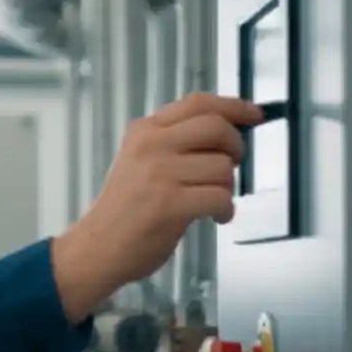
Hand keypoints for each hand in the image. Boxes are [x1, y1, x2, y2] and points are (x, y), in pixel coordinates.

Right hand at [51, 93, 263, 322]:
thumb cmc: (124, 209)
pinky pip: (221, 197)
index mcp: (144, 131)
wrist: (98, 248)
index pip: (197, 103)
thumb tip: (226, 135)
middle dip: (236, 146)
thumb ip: (173, 143)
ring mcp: (161, 174)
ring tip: (213, 200)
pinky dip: (226, 210)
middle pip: (216, 127)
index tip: (254, 114)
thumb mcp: (139, 161)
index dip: (233, 106)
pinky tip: (215, 217)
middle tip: (232, 165)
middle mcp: (152, 145)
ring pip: (223, 166)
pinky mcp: (171, 204)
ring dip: (227, 187)